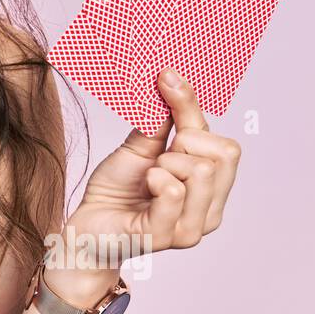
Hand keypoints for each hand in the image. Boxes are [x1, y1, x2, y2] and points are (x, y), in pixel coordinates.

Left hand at [62, 68, 241, 268]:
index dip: (192, 108)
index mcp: (212, 189)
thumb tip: (171, 77)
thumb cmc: (116, 190)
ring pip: (201, 170)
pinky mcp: (167, 236)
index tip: (166, 82)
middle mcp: (211, 211)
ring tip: (148, 180)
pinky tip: (144, 190)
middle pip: (223, 154)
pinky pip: (173, 191)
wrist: (87, 225)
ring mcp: (193, 228)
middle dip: (182, 143)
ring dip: (164, 165)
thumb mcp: (142, 146)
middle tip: (156, 160)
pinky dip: (154, 180)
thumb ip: (164, 118)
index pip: (227, 144)